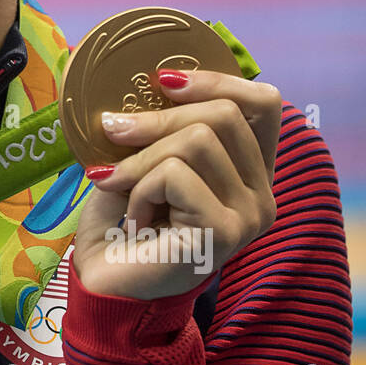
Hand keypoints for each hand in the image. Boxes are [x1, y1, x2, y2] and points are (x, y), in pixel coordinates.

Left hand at [70, 69, 281, 300]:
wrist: (102, 284)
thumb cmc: (121, 223)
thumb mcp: (142, 159)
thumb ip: (160, 125)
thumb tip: (154, 80)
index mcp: (249, 171)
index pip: (263, 103)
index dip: (216, 81)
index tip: (162, 81)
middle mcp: (261, 194)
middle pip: (222, 114)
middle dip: (156, 119)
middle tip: (112, 132)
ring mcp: (250, 214)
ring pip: (195, 141)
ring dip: (141, 162)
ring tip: (127, 195)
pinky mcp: (226, 230)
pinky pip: (175, 175)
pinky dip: (139, 190)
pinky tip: (135, 222)